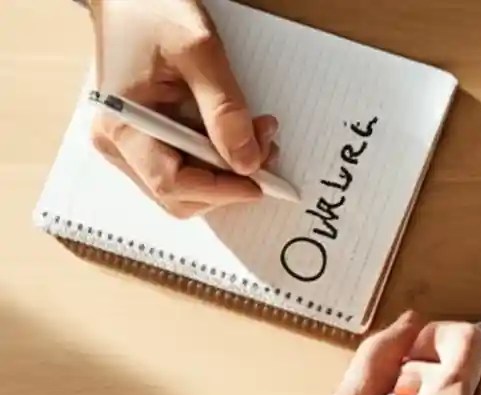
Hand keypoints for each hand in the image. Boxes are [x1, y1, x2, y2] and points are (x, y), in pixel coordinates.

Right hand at [88, 0, 276, 217]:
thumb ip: (225, 109)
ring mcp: (131, 144)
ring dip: (229, 170)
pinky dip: (219, 157)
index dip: (223, 190)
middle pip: (181, 195)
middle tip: (267, 146)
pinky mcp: (147, 138)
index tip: (263, 181)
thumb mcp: (199, 52)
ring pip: (188, 186)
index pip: (172, 183)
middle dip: (230, 180)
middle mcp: (119, 143)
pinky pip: (188, 166)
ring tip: (258, 132)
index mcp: (122, 125)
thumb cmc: (154, 11)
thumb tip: (248, 163)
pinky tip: (240, 131)